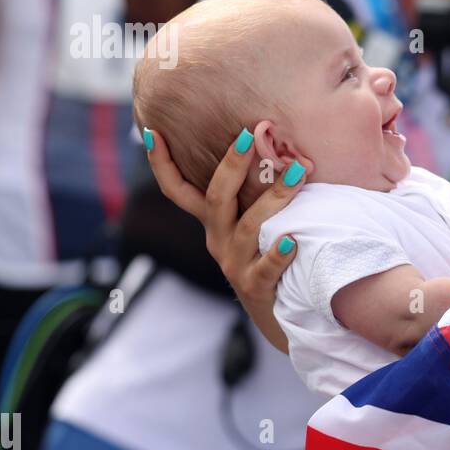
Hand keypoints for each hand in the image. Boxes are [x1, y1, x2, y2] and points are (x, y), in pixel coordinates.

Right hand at [143, 126, 312, 352]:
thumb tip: (278, 149)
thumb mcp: (254, 226)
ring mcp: (234, 264)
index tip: (150, 131)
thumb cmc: (269, 259)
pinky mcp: (256, 287)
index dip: (160, 164)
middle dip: (230, 165)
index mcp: (214, 223)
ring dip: (275, 197)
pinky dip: (278, 253)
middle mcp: (218, 241)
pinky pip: (266, 268)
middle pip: (216, 198)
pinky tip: (293, 240)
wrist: (280, 317)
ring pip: (249, 226)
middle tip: (249, 135)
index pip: (177, 191)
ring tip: (299, 173)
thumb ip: (256, 195)